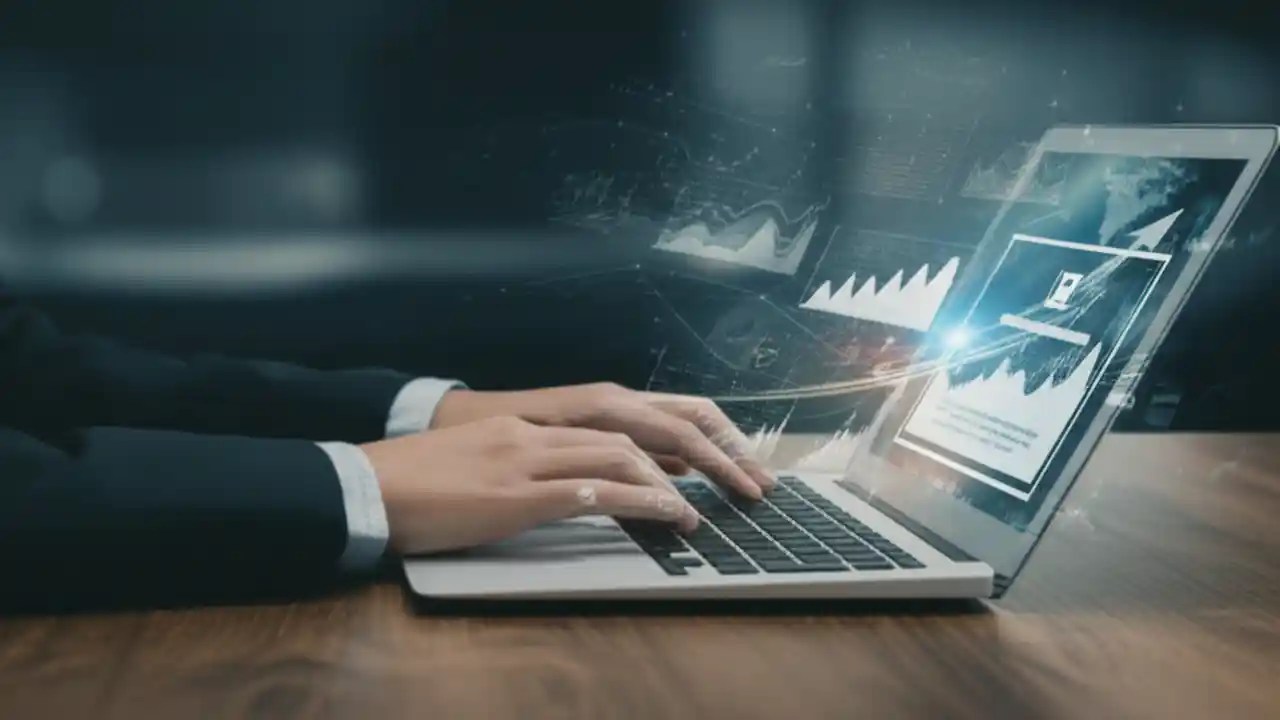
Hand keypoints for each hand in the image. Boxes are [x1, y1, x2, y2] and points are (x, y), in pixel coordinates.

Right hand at [361, 415, 698, 554]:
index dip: (642, 446)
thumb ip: (510, 469)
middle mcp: (530, 437)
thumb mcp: (470, 466)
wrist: (365, 487)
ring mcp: (524, 463)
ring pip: (614, 458)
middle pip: (618, 437)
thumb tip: (541, 490)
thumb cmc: (409, 485)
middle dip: (668, 458)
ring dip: (663, 484)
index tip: (674, 466)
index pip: (597, 430)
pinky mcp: (517, 497)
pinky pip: (592, 494)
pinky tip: (665, 515)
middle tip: (700, 485)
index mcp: (518, 430)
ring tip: (692, 510)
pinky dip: (638, 503)